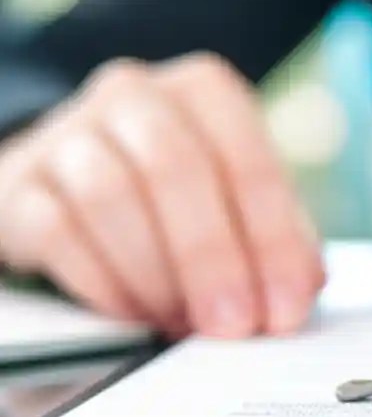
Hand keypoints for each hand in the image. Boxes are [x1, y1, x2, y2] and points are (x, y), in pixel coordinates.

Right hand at [0, 53, 324, 337]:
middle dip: (211, 258)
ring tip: (182, 321)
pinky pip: (57, 230)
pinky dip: (103, 283)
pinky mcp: (20, 181)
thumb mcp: (239, 199)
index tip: (284, 306)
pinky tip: (134, 314)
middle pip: (175, 168)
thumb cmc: (180, 193)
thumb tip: (300, 289)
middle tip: (232, 324)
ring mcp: (69, 132)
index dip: (272, 241)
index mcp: (205, 92)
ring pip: (109, 195)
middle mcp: (136, 96)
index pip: (248, 160)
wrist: (77, 175)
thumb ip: (278, 237)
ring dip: (155, 274)